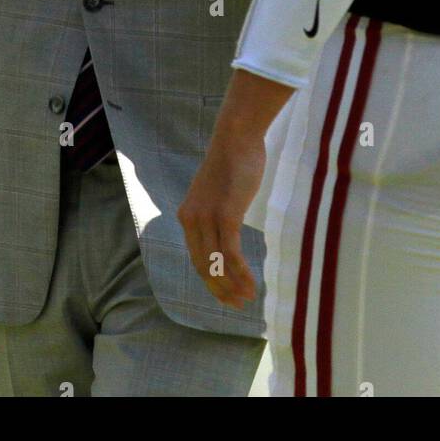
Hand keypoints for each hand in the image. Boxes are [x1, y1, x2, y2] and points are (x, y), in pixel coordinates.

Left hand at [178, 131, 265, 308]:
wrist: (236, 137)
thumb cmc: (233, 160)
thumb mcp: (217, 192)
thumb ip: (217, 212)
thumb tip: (227, 229)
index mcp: (188, 216)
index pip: (197, 259)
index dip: (211, 282)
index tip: (227, 295)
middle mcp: (192, 220)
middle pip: (204, 268)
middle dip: (221, 290)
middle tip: (238, 304)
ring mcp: (207, 219)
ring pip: (217, 265)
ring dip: (232, 286)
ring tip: (248, 298)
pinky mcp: (225, 216)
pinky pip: (230, 254)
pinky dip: (240, 273)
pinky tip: (251, 284)